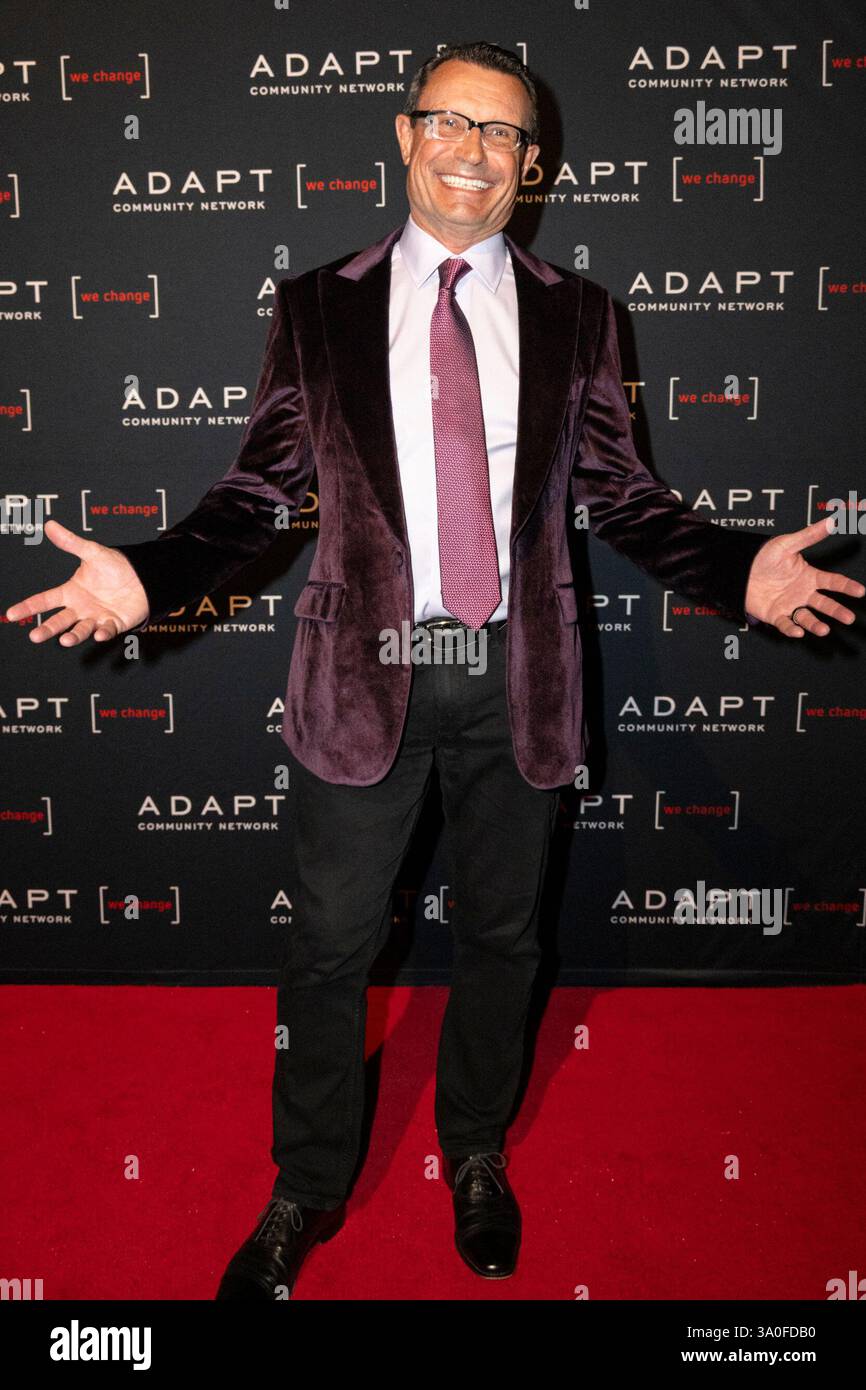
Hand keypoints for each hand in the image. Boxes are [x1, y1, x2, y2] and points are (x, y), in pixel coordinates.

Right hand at [4, 519, 148, 644]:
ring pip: (81, 629)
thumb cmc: (115, 566)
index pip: (45, 600)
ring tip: (65, 640)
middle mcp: (81, 608)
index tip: (12, 614)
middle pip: (60, 621)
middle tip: (35, 636)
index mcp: (71, 592)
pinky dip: (103, 633)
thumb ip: (71, 542)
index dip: (28, 607)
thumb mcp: (92, 552)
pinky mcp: (114, 623)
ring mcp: (97, 617)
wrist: (142, 576)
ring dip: (73, 636)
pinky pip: (107, 630)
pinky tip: (99, 634)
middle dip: (47, 629)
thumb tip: (51, 526)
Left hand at [744, 516, 864, 637]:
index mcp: (809, 577)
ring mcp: (790, 606)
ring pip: (807, 618)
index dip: (847, 587)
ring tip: (824, 630)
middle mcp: (803, 593)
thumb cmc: (764, 557)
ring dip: (816, 625)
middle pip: (825, 604)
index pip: (833, 582)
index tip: (860, 591)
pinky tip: (798, 632)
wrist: (740, 569)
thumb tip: (831, 521)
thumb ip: (809, 536)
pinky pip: (785, 624)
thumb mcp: (787, 544)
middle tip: (849, 618)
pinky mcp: (775, 615)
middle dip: (837, 611)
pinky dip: (792, 629)